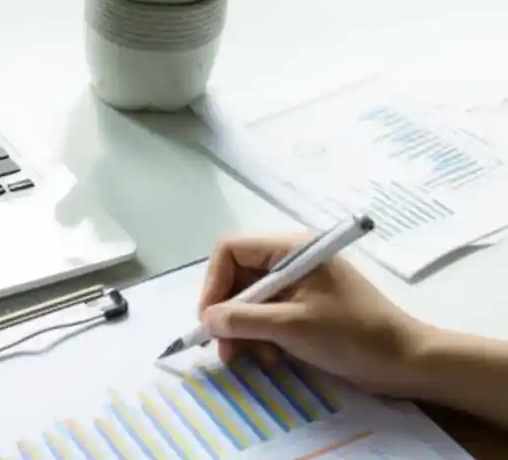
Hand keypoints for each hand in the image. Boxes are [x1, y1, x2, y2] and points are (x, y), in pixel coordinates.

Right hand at [197, 234, 429, 396]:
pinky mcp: (306, 309)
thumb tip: (206, 319)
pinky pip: (268, 317)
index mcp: (291, 250)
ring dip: (244, 332)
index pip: (231, 251)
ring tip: (249, 360)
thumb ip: (243, 319)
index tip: (209, 319)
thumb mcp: (291, 327)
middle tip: (223, 349)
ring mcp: (299, 286)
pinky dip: (262, 338)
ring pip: (250, 302)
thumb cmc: (351, 335)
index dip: (213, 283)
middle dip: (228, 315)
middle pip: (238, 278)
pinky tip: (272, 360)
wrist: (406, 362)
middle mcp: (292, 262)